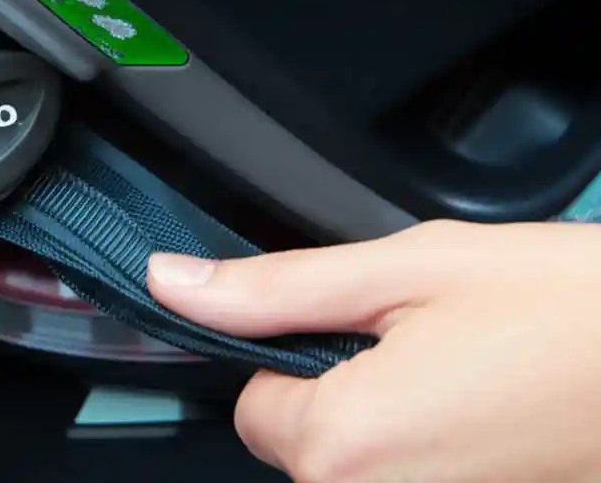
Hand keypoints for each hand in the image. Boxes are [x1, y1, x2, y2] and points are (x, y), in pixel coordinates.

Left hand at [148, 220, 600, 482]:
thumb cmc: (568, 307)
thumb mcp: (409, 271)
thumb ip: (276, 289)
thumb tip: (172, 284)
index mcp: (347, 446)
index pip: (252, 408)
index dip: (292, 354)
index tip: (356, 325)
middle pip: (303, 444)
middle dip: (341, 388)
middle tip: (430, 340)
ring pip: (359, 466)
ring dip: (392, 418)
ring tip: (470, 372)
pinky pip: (412, 477)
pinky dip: (432, 442)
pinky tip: (486, 406)